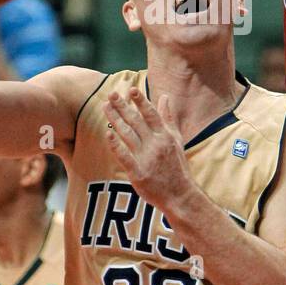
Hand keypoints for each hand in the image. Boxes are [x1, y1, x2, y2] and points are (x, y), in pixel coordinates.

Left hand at [102, 88, 192, 212]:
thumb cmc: (178, 167)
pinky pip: (125, 156)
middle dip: (123, 106)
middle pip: (137, 121)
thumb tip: (165, 97)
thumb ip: (168, 118)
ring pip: (128, 135)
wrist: (180, 195)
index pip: (151, 114)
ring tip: (105, 107)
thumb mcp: (177, 140)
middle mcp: (156, 145)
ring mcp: (147, 159)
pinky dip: (116, 145)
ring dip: (116, 119)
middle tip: (111, 94)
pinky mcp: (138, 173)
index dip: (141, 101)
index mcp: (165, 136)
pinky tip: (108, 133)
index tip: (131, 89)